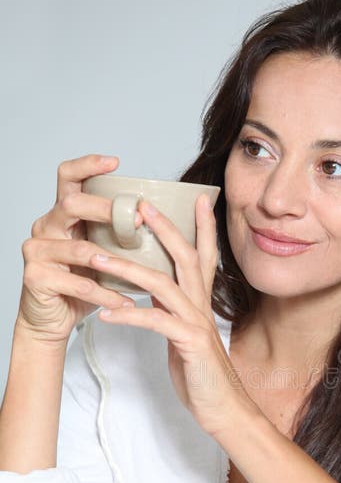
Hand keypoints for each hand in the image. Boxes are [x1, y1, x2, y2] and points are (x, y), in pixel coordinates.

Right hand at [17, 154, 136, 345]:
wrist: (53, 320)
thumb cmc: (81, 285)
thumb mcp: (102, 254)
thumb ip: (118, 236)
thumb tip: (163, 220)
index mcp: (62, 215)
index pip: (68, 177)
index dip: (88, 165)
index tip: (115, 162)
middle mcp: (45, 226)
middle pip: (72, 204)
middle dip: (106, 209)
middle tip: (137, 220)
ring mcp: (37, 250)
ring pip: (79, 248)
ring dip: (114, 262)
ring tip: (140, 273)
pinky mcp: (35, 277)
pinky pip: (78, 283)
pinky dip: (106, 294)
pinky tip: (125, 303)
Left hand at [90, 197, 259, 436]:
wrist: (225, 409)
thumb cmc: (204, 375)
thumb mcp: (187, 336)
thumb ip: (175, 312)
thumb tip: (156, 296)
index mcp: (201, 302)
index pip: (203, 255)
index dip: (201, 225)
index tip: (194, 197)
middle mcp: (201, 306)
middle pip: (185, 256)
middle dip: (164, 227)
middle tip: (140, 205)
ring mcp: (197, 323)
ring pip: (164, 284)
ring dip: (129, 268)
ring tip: (99, 258)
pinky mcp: (189, 344)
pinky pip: (156, 322)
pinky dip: (130, 315)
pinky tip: (107, 313)